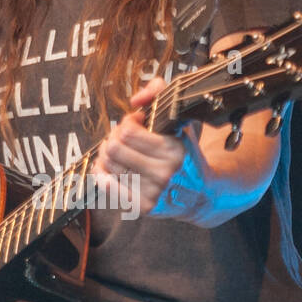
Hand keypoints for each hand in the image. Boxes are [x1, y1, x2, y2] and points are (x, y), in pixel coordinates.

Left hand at [90, 76, 197, 217]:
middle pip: (113, 148)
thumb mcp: (180, 118)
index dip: (127, 122)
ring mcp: (153, 192)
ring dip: (107, 155)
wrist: (199, 193)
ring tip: (118, 151)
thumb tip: (136, 100)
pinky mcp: (142, 207)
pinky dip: (102, 173)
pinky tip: (109, 167)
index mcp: (174, 149)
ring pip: (108, 165)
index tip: (135, 122)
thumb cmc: (184, 153)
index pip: (128, 131)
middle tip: (122, 137)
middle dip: (113, 138)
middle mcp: (165, 172)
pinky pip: (106, 185)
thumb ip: (160, 93)